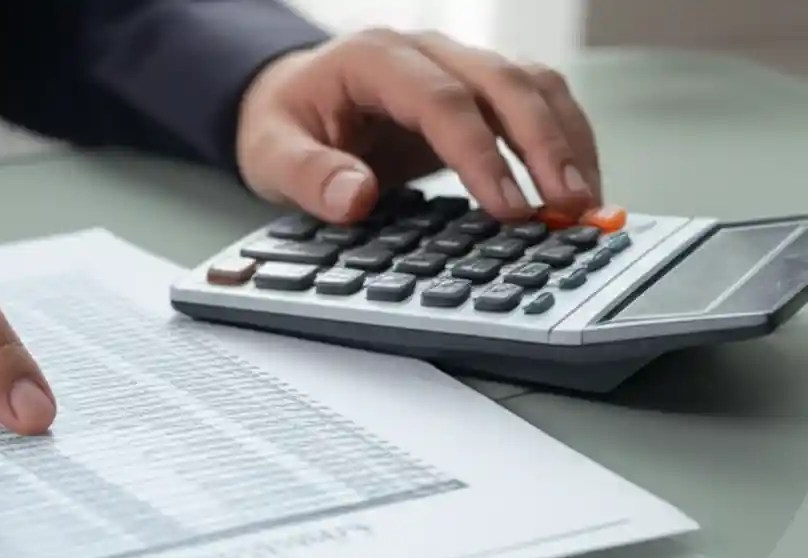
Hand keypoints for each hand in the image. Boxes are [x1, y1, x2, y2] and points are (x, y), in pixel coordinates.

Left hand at [236, 30, 600, 223]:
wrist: (291, 101)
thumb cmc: (283, 124)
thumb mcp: (270, 155)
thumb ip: (308, 175)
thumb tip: (354, 198)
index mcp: (374, 59)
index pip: (441, 100)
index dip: (480, 154)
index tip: (507, 207)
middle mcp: (426, 52)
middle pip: (503, 83)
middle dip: (544, 144)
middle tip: (568, 204)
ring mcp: (457, 66)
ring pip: (533, 85)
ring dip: (567, 141)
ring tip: (584, 201)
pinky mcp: (477, 93)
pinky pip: (534, 104)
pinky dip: (562, 141)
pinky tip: (574, 185)